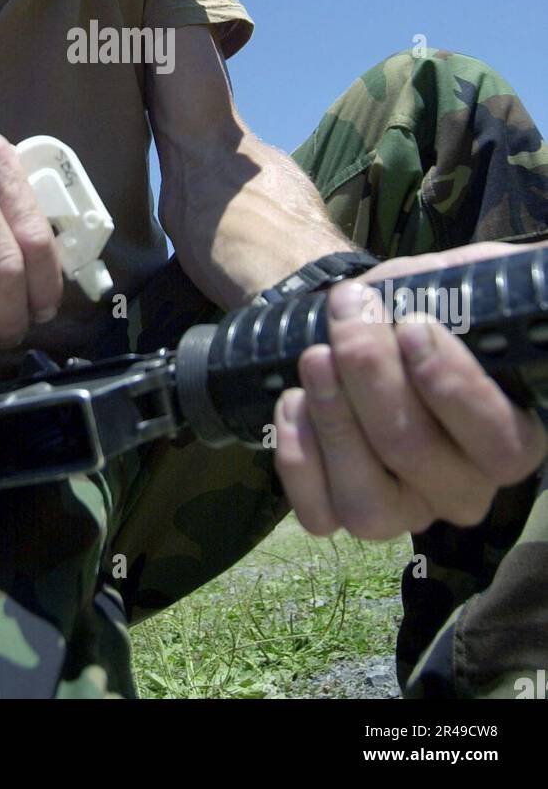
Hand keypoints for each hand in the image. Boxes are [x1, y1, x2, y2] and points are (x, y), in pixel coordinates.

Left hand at [273, 239, 547, 538]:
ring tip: (314, 357)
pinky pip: (320, 515)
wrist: (361, 326)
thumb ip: (460, 291)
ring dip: (333, 422)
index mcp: (509, 437)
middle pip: (413, 454)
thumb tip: (452, 289)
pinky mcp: (345, 513)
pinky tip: (293, 402)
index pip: (500, 445)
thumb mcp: (449, 286)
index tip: (412, 325)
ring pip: (367, 503)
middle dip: (370, 374)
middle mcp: (462, 487)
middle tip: (347, 314)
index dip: (454, 389)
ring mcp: (403, 510)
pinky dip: (298, 460)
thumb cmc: (418, 307)